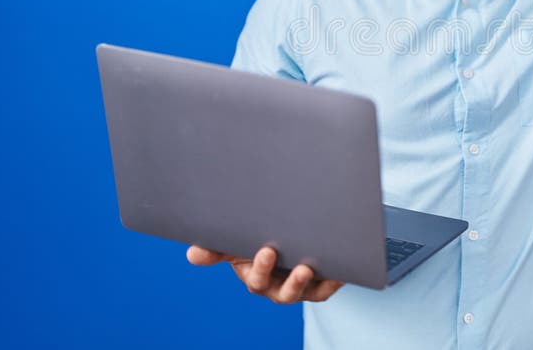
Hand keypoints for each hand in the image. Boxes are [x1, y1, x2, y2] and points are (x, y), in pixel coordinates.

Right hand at [187, 245, 344, 303]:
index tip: (267, 251)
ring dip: (305, 282)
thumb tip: (191, 254)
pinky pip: (327, 287)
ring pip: (304, 291)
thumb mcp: (237, 245)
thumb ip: (217, 248)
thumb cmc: (256, 243)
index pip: (257, 279)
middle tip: (287, 257)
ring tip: (308, 268)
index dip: (261, 269)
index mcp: (257, 277)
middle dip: (287, 279)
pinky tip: (340, 269)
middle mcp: (278, 287)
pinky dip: (334, 279)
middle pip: (282, 291)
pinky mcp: (320, 285)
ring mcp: (300, 288)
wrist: (287, 240)